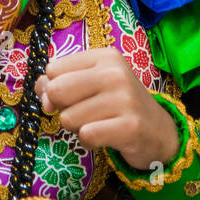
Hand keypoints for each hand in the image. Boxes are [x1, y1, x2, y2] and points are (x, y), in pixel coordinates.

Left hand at [34, 47, 179, 170]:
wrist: (159, 131)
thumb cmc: (119, 104)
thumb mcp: (93, 84)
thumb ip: (61, 81)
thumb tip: (40, 89)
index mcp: (105, 57)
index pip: (54, 69)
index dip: (52, 87)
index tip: (69, 97)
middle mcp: (115, 73)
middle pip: (57, 91)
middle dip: (61, 108)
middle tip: (82, 113)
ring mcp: (125, 99)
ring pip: (68, 117)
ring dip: (77, 128)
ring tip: (98, 124)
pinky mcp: (129, 127)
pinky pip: (86, 135)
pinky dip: (88, 142)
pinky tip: (103, 137)